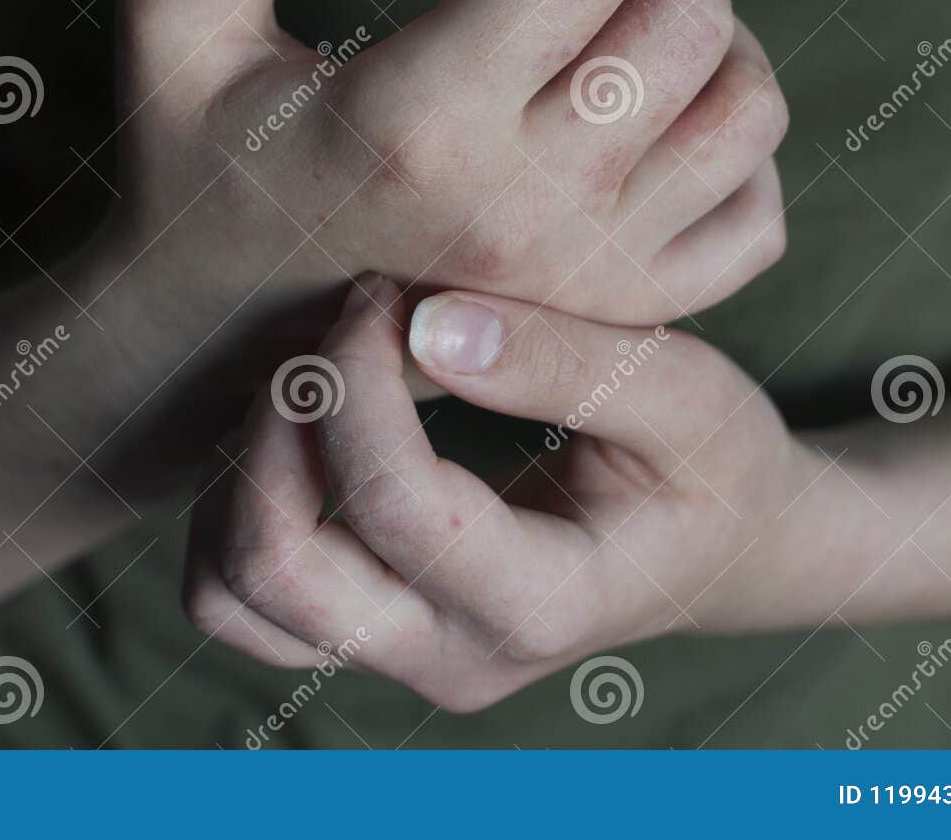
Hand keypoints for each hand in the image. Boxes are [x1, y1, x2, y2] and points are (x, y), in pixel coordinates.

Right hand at [109, 0, 786, 377]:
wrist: (216, 338)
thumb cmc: (198, 163)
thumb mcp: (177, 16)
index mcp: (416, 121)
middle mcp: (521, 209)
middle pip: (684, 19)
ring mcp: (582, 277)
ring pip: (743, 114)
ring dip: (721, 22)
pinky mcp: (613, 316)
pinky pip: (754, 227)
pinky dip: (742, 153)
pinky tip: (671, 109)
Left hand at [184, 276, 833, 711]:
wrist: (720, 547)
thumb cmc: (713, 464)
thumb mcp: (685, 396)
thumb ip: (567, 360)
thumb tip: (426, 326)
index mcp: (543, 607)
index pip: (395, 508)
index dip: (361, 383)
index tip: (385, 292)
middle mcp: (454, 657)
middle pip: (276, 571)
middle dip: (278, 426)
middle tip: (332, 329)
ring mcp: (399, 657)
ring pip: (230, 593)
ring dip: (244, 467)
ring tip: (314, 374)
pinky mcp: (366, 636)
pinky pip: (238, 592)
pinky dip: (239, 500)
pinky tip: (308, 424)